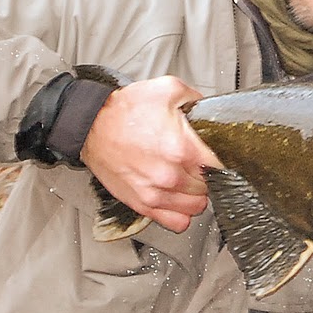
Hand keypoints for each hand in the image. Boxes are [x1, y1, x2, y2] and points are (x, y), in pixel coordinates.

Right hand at [80, 75, 220, 232]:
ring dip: (196, 195)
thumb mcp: (167, 89)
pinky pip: (177, 223)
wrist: (90, 125)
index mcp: (181, 148)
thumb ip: (196, 99)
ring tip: (189, 180)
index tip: (216, 156)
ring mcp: (156, 193)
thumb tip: (210, 111)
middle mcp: (170, 175)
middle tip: (197, 164)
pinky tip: (178, 198)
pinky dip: (182, 214)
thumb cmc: (123, 111)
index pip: (221, 166)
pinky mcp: (143, 205)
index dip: (222, 160)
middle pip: (210, 186)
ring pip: (197, 207)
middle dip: (207, 175)